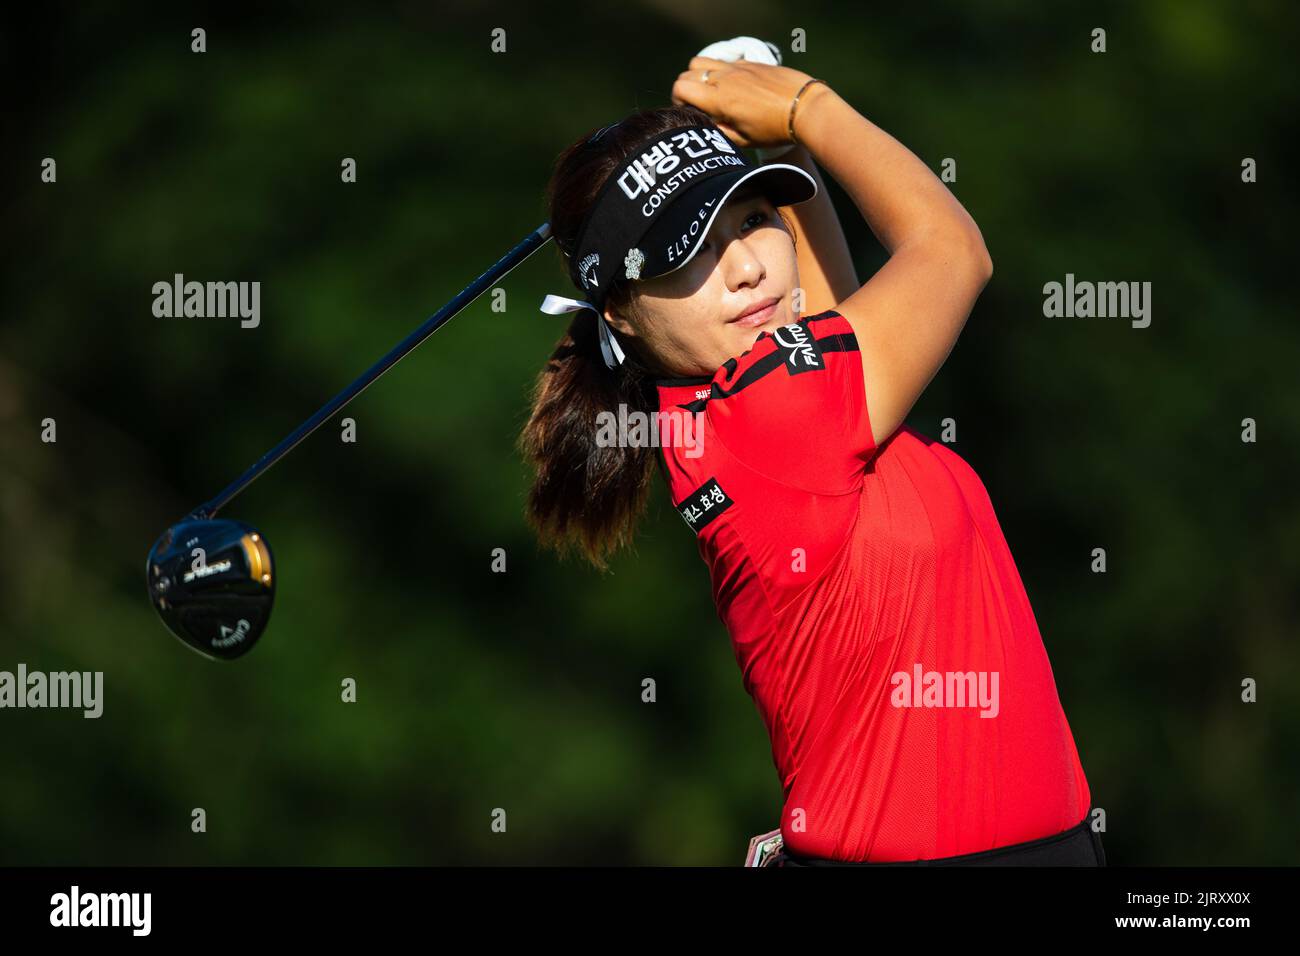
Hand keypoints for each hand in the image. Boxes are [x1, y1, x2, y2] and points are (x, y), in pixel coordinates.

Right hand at [671, 56, 818, 149]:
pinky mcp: (749, 63)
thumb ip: (718, 132)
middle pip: (688, 74)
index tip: (690, 113)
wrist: (805, 107)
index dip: (678, 101)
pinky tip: (732, 88)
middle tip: (699, 105)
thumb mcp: (743, 141)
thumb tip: (704, 126)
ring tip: (711, 93)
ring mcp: (737, 67)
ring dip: (699, 76)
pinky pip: (723, 62)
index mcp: (719, 99)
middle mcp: (724, 78)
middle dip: (686, 89)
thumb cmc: (775, 129)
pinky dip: (718, 72)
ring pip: (702, 62)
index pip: (680, 88)